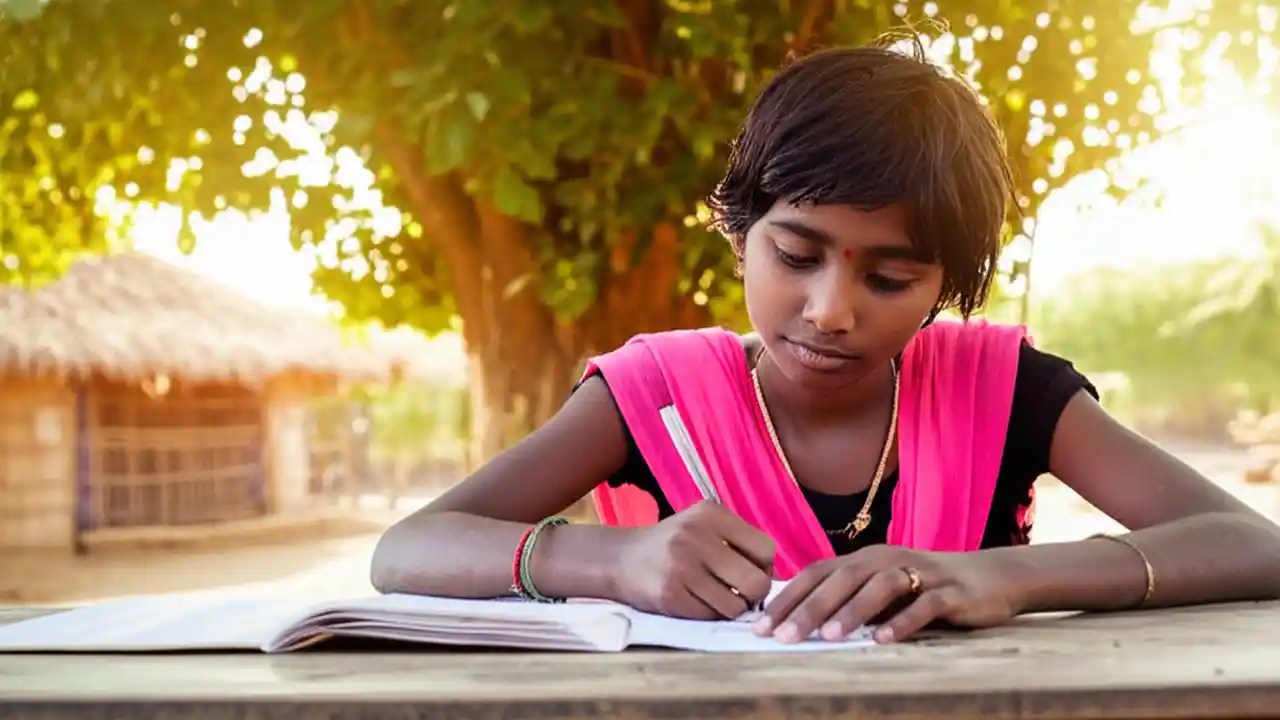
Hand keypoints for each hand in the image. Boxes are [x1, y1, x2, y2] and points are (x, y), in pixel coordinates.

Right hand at [613, 501, 775, 619]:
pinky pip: (709, 616)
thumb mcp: (702, 524)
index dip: (765, 567)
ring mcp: (681, 567)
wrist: (620, 558)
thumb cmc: (672, 544)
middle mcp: (697, 537)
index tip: (751, 572)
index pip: (765, 549)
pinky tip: (697, 602)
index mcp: (712, 514)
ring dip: (731, 609)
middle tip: (741, 594)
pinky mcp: (669, 595)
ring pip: (734, 605)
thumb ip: (736, 540)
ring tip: (718, 599)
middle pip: (755, 581)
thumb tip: (772, 574)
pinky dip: (709, 615)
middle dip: (754, 595)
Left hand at [756, 545, 1022, 643]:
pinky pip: (924, 605)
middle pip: (842, 579)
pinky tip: (883, 640)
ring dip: (852, 611)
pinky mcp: (951, 591)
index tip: (761, 627)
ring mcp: (921, 572)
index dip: (787, 598)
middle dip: (809, 608)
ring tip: (829, 637)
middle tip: (783, 636)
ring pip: (880, 586)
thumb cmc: (925, 589)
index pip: (816, 574)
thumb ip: (847, 601)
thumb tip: (795, 622)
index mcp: (864, 559)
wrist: (991, 578)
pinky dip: (902, 621)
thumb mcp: (881, 592)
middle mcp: (887, 559)